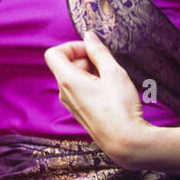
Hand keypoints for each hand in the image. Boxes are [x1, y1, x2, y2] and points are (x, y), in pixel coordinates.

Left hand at [45, 31, 154, 168]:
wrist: (126, 142)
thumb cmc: (120, 107)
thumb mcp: (113, 72)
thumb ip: (99, 52)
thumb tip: (89, 36)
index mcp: (67, 81)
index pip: (53, 54)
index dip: (71, 47)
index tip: (91, 51)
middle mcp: (65, 94)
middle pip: (66, 66)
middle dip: (85, 60)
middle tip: (107, 65)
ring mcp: (72, 106)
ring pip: (74, 80)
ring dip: (91, 74)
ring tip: (111, 80)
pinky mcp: (81, 115)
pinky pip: (81, 93)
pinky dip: (93, 87)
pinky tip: (111, 93)